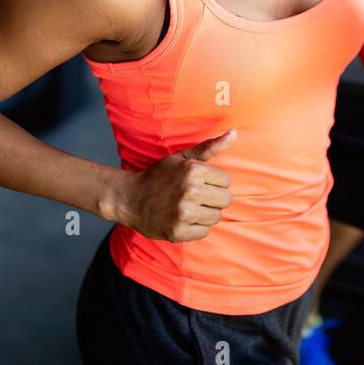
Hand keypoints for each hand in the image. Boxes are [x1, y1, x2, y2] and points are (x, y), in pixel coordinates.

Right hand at [117, 128, 234, 241]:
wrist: (129, 198)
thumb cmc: (160, 176)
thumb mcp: (183, 157)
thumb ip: (210, 146)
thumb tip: (234, 132)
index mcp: (193, 170)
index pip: (226, 182)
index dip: (214, 183)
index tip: (199, 183)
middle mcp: (190, 191)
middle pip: (225, 200)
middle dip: (213, 199)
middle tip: (195, 197)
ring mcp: (183, 212)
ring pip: (216, 217)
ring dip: (205, 214)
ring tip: (189, 208)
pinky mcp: (178, 231)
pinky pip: (203, 232)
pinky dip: (195, 228)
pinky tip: (182, 219)